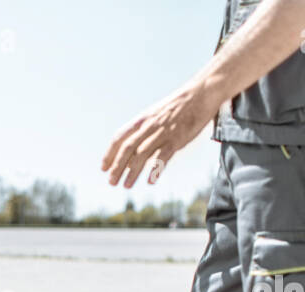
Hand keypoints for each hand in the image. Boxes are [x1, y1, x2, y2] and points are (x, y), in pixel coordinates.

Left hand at [102, 81, 220, 187]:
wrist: (200, 93)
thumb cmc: (176, 107)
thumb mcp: (154, 116)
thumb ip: (142, 134)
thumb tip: (131, 156)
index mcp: (141, 120)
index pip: (119, 137)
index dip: (109, 154)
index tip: (103, 168)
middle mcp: (149, 127)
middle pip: (127, 149)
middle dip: (117, 167)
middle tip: (111, 182)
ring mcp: (163, 133)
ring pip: (143, 155)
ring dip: (132, 172)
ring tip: (126, 186)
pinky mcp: (177, 139)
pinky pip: (163, 157)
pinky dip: (156, 170)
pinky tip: (150, 181)